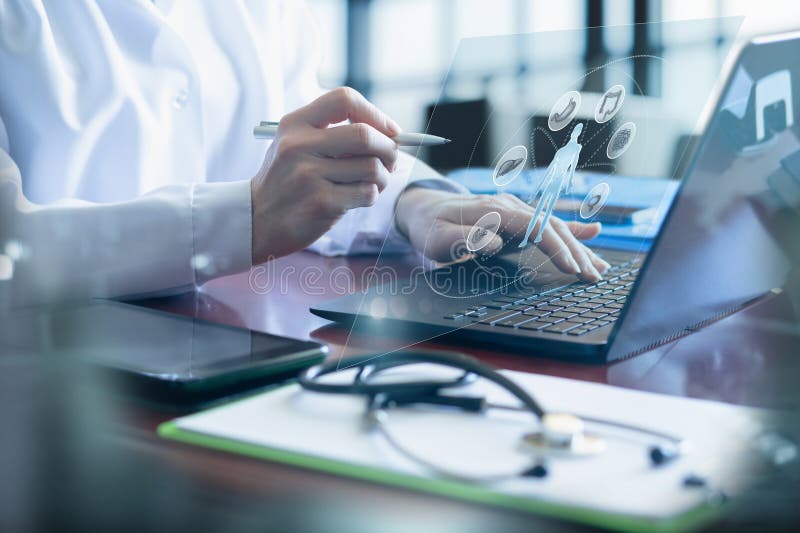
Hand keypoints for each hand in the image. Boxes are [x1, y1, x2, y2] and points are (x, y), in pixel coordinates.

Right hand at [251, 87, 399, 262]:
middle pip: (365, 135)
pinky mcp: (320, 203)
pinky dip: (371, 195)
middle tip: (391, 161)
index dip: (375, 114)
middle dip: (389, 148)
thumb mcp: (295, 145)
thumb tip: (391, 135)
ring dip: (383, 177)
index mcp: (294, 125)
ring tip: (373, 183)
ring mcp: (308, 176)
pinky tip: (359, 198)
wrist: (256, 220)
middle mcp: (298, 146)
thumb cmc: (287, 181)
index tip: (389, 131)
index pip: (344, 99)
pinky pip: (366, 193)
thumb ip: (333, 134)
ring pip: (371, 167)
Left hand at [395, 188, 610, 281]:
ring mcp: (515, 212)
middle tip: (595, 277)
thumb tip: (493, 241)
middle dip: (576, 252)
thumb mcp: (436, 238)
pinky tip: (594, 234)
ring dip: (579, 247)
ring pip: (555, 227)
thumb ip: (463, 239)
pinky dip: (572, 231)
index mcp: (494, 210)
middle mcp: (510, 207)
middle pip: (552, 228)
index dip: (556, 248)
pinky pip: (548, 225)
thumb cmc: (429, 226)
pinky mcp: (516, 220)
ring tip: (602, 267)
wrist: (423, 209)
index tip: (571, 268)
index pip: (535, 227)